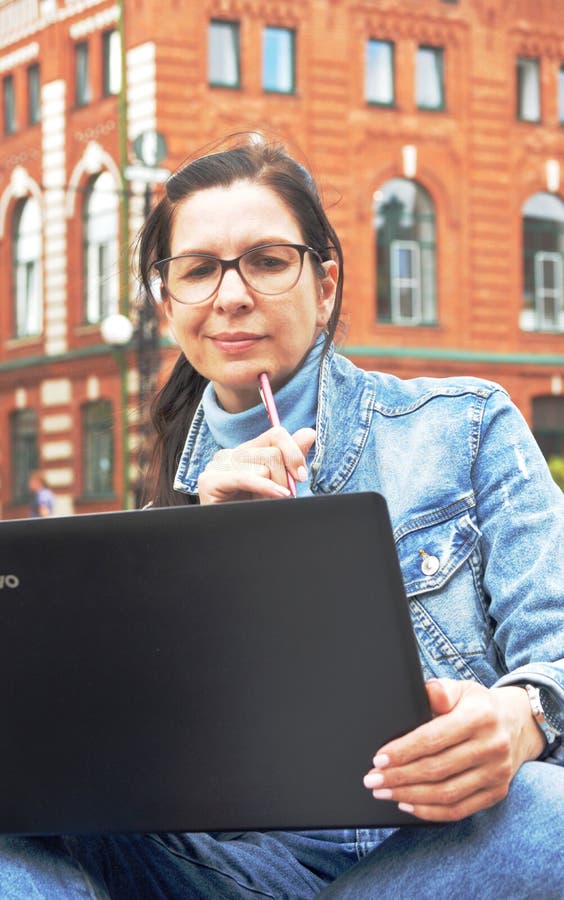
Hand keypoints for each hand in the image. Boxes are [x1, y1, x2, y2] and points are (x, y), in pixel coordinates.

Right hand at [198, 426, 315, 503]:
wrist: (234, 543)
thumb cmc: (256, 512)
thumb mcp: (278, 484)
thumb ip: (291, 459)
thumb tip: (309, 433)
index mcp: (247, 451)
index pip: (276, 435)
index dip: (294, 454)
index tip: (302, 476)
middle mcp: (231, 453)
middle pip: (273, 453)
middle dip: (284, 479)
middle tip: (280, 497)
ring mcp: (218, 465)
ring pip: (263, 467)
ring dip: (272, 491)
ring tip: (262, 503)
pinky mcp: (210, 480)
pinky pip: (245, 478)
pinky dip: (264, 488)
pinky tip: (277, 496)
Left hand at [363, 678, 544, 821]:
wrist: (516, 725)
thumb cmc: (478, 706)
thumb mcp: (462, 688)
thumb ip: (442, 691)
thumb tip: (429, 693)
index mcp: (480, 717)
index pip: (434, 738)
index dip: (403, 751)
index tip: (378, 759)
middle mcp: (492, 746)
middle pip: (437, 769)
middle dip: (399, 777)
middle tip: (372, 780)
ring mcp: (497, 773)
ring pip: (446, 793)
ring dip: (410, 796)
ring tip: (384, 792)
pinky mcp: (497, 793)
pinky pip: (460, 810)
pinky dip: (431, 811)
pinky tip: (408, 803)